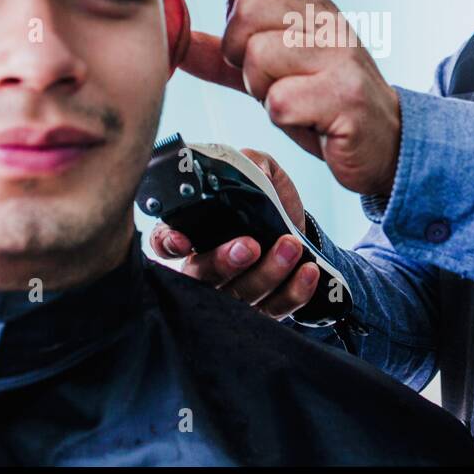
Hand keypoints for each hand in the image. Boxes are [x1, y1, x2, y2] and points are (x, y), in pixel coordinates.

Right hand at [148, 148, 320, 318]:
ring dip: (267, 272)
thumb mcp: (261, 173)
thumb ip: (252, 163)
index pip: (166, 244)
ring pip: (241, 296)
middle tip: (250, 245)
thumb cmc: (269, 201)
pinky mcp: (264, 310)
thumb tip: (255, 167)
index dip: (169, 244)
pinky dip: (293, 292)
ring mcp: (234, 295)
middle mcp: (205, 269)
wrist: (299, 228)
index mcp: (193, 233)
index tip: (182, 240)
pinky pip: (275, 309)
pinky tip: (307, 271)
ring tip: (291, 246)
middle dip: (224, 262)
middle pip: (203, 277)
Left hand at [178, 0, 400, 196]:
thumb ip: (225, 53)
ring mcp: (341, 56)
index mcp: (315, 4)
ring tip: (295, 102)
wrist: (384, 144)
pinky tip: (310, 122)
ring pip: (257, 58)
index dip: (240, 7)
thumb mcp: (274, 69)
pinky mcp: (344, 96)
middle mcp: (330, 21)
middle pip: (246, 14)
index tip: (256, 42)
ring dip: (264, 92)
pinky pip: (279, 102)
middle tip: (273, 82)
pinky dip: (284, 120)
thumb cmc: (325, 102)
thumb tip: (175, 36)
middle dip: (243, 58)